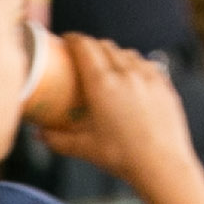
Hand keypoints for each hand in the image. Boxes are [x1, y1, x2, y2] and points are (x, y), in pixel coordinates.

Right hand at [41, 36, 195, 186]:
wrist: (163, 165)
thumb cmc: (120, 157)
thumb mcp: (83, 148)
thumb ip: (56, 139)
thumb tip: (38, 135)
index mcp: (102, 84)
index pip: (85, 47)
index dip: (73, 39)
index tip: (66, 39)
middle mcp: (127, 74)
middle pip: (105, 46)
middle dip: (91, 45)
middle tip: (82, 54)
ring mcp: (149, 77)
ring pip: (128, 53)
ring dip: (114, 53)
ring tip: (106, 63)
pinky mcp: (166, 86)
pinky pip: (147, 65)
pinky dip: (135, 64)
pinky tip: (132, 75)